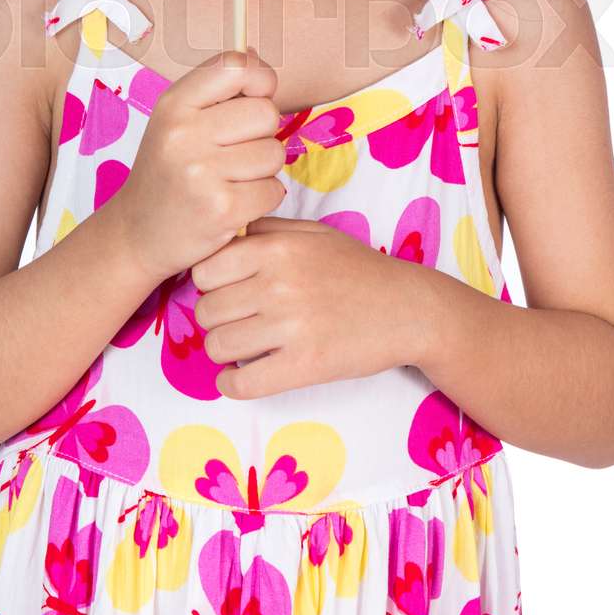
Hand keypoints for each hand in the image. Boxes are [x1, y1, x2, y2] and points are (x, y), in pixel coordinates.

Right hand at [108, 47, 286, 289]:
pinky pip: (274, 190)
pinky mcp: (221, 209)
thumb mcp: (176, 120)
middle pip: (266, 113)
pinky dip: (262, 199)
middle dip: (262, 134)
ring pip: (274, 154)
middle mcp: (183, 134)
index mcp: (174, 104)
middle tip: (235, 153)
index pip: (237, 66)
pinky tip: (234, 204)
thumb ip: (216, 90)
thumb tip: (259, 62)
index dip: (259, 80)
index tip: (255, 97)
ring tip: (231, 180)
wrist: (136, 234)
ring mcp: (202, 173)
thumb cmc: (167, 171)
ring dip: (262, 170)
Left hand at [190, 215, 415, 398]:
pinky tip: (240, 376)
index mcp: (277, 249)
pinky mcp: (305, 365)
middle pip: (206, 310)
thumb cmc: (359, 270)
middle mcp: (279, 284)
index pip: (204, 271)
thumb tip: (225, 237)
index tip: (226, 292)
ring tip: (243, 347)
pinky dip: (232, 383)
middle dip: (216, 319)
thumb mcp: (314, 234)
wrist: (409, 309)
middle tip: (237, 322)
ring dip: (223, 351)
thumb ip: (267, 231)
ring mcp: (291, 326)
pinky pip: (241, 382)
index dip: (210, 285)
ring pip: (217, 346)